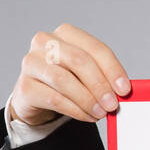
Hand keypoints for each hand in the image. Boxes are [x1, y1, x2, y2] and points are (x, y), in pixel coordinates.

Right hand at [9, 23, 129, 124]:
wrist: (37, 97)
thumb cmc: (67, 80)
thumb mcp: (85, 72)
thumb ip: (103, 75)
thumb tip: (123, 90)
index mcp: (66, 33)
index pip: (94, 48)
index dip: (112, 69)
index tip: (124, 89)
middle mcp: (45, 42)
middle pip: (79, 61)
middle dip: (100, 85)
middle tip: (113, 103)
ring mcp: (31, 63)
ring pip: (64, 81)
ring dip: (88, 100)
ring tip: (101, 112)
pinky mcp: (24, 86)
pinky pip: (54, 99)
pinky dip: (75, 110)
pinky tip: (87, 116)